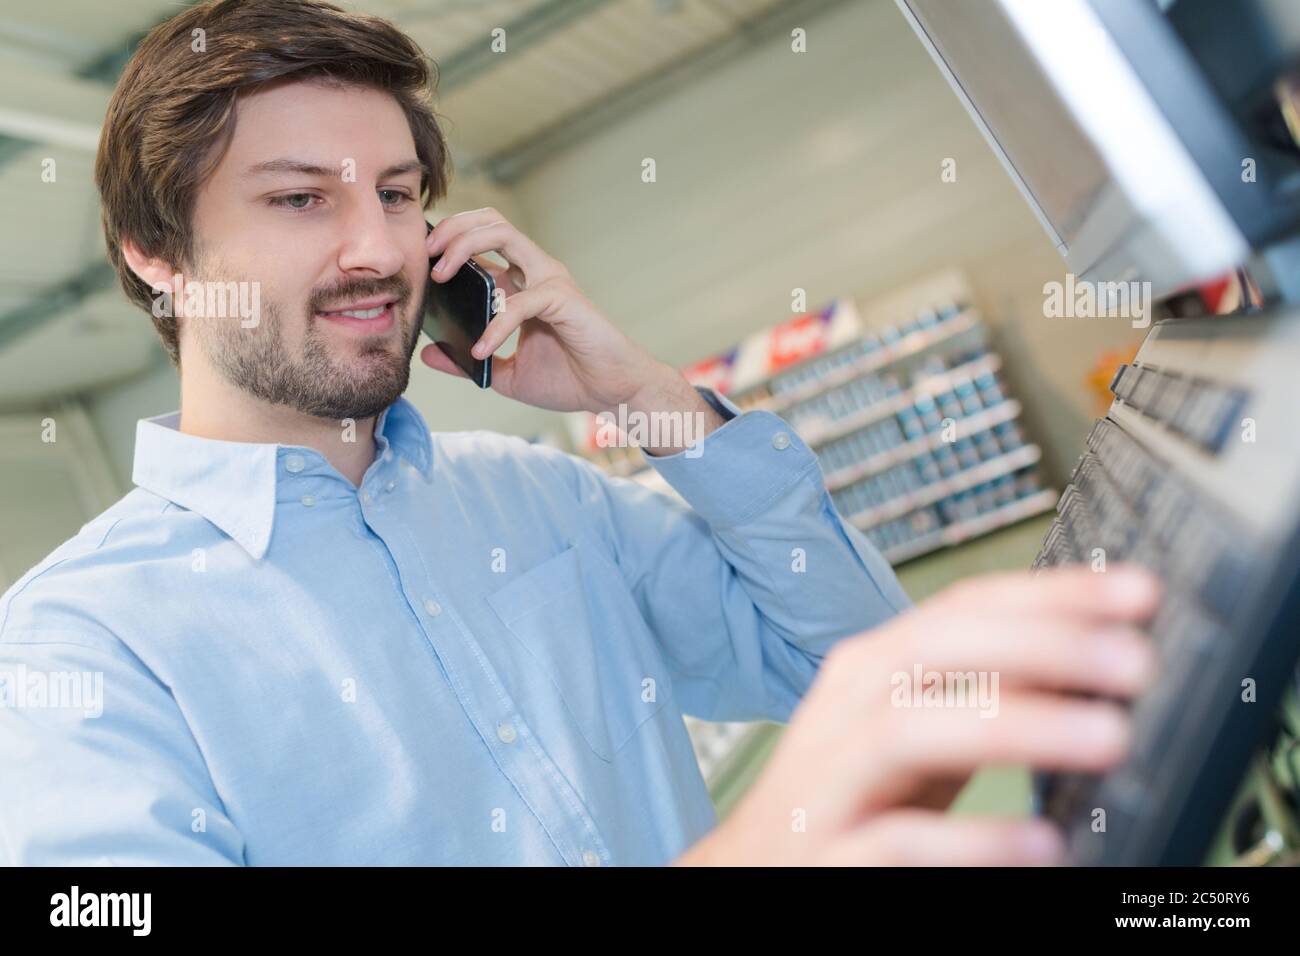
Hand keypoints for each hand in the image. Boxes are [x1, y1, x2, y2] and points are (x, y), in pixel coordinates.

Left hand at [420, 208, 684, 419]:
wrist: (613, 393)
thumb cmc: (569, 379)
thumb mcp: (505, 375)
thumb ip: (467, 363)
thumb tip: (429, 354)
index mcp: (522, 283)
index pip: (482, 238)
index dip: (449, 238)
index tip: (420, 260)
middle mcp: (536, 272)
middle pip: (490, 221)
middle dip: (451, 228)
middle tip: (426, 256)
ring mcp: (550, 280)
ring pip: (503, 234)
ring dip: (464, 246)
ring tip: (440, 276)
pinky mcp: (563, 299)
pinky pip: (519, 302)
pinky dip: (495, 325)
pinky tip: (482, 349)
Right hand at [676, 565, 1161, 865]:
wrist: (759, 868)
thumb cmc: (858, 793)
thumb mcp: (927, 731)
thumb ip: (993, 689)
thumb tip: (1098, 650)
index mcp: (875, 667)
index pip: (964, 607)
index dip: (1051, 593)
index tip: (1139, 593)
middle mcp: (846, 708)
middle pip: (935, 650)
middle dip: (1041, 643)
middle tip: (1136, 660)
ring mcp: (829, 779)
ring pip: (909, 728)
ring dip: (1015, 725)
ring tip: (1110, 738)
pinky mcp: (825, 853)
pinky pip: (895, 839)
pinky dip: (969, 839)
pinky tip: (1041, 843)